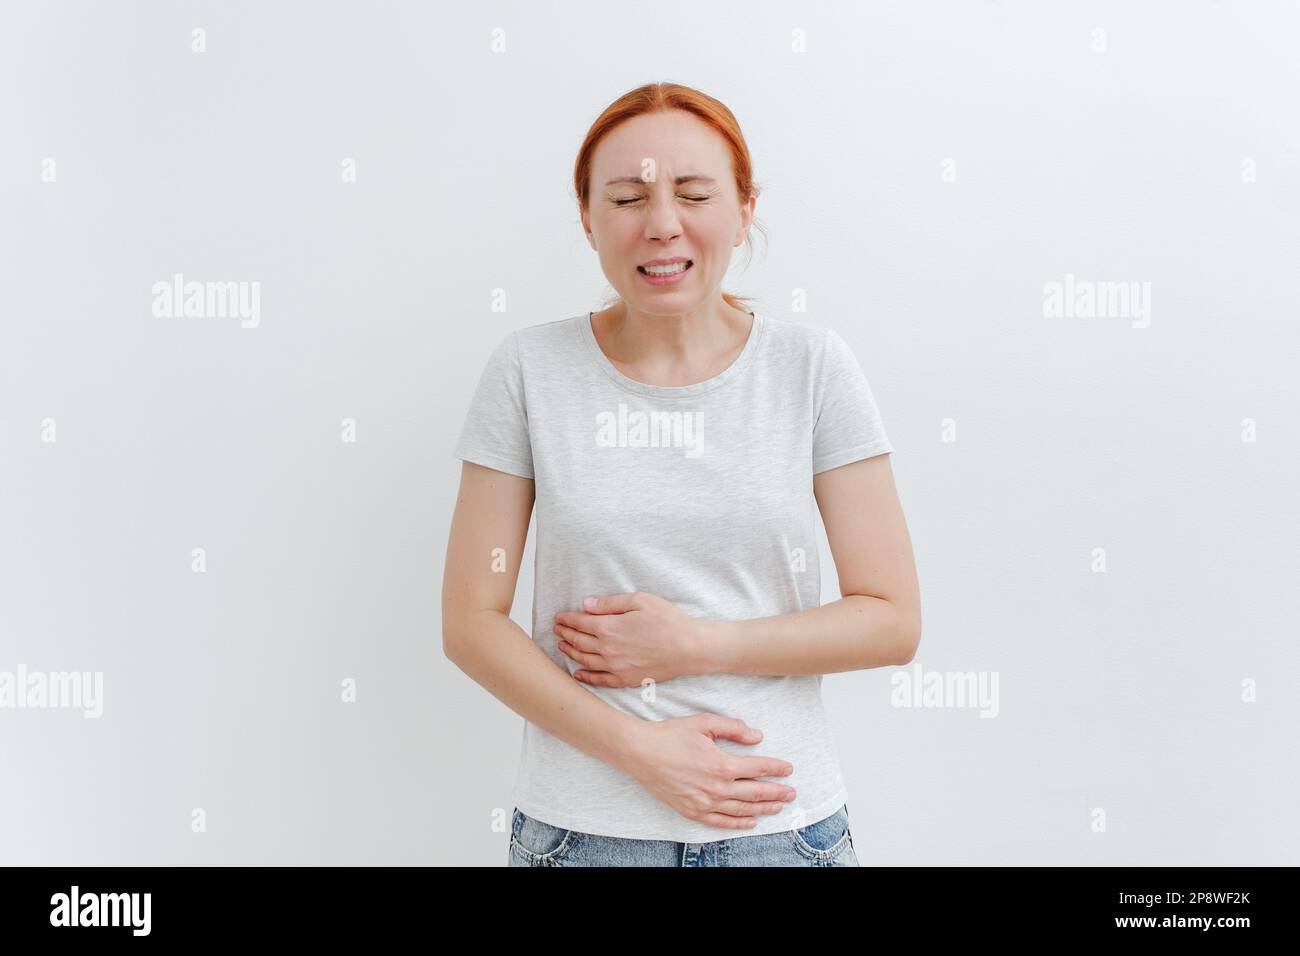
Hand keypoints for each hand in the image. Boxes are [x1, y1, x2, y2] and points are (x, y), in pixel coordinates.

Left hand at [554, 591, 709, 686]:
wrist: (690, 648)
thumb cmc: (669, 620)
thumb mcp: (640, 601)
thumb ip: (610, 603)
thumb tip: (587, 604)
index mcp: (610, 628)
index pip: (580, 623)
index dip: (567, 619)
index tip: (558, 616)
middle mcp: (609, 650)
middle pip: (580, 641)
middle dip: (566, 634)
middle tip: (557, 629)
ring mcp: (617, 667)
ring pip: (586, 661)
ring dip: (571, 652)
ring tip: (562, 646)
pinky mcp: (627, 679)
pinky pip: (600, 680)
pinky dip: (586, 677)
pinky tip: (578, 673)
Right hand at [621, 714, 796, 828]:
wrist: (640, 752)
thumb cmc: (671, 734)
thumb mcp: (704, 722)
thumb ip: (734, 728)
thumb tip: (757, 736)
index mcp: (722, 764)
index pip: (759, 768)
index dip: (777, 769)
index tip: (788, 769)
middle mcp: (716, 787)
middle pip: (756, 792)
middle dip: (777, 792)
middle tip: (792, 792)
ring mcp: (704, 802)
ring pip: (742, 809)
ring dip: (764, 808)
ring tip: (778, 806)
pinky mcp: (692, 811)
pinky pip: (721, 821)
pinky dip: (739, 823)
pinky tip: (751, 821)